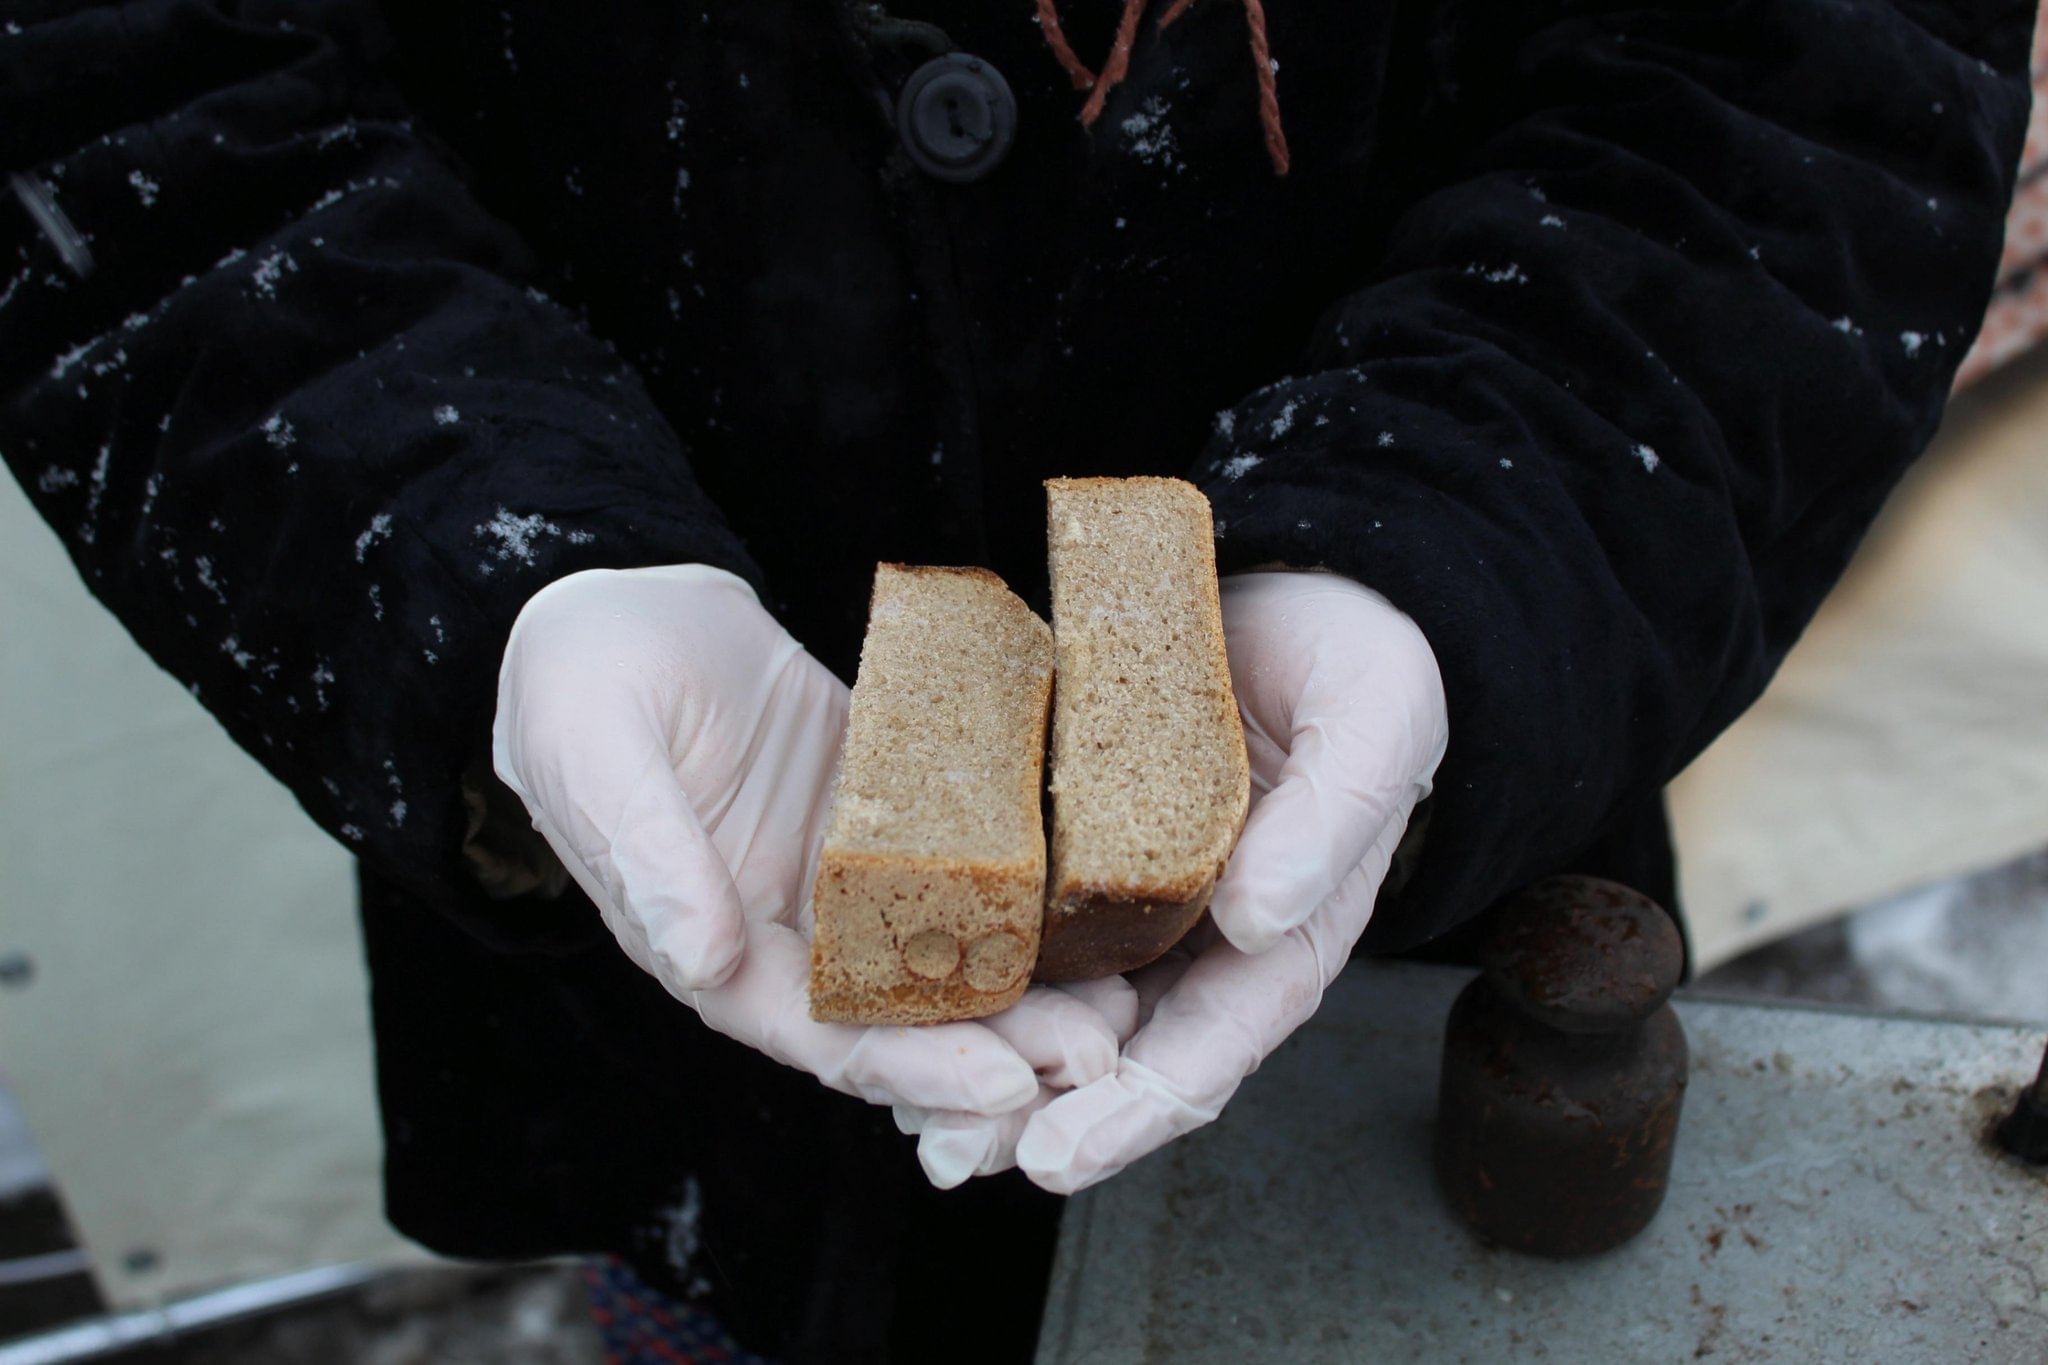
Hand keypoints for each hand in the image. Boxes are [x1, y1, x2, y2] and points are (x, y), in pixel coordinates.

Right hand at [493, 564, 1109, 1114]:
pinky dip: (1017, 884)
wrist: (615, 600)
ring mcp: (843, 872)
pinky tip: (1092, 891)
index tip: (1001, 1084)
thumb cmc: (579, 683)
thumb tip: (699, 959)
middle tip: (1095, 1054)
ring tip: (1121, 997)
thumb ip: (650, 856)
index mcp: (714, 948)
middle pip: (902, 1012)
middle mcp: (790, 930)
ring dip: (1025, 981)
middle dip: (997, 1043)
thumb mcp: (598, 756)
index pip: (820, 1035)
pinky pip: (956, 852)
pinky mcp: (883, 806)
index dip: (910, 1066)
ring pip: (942, 946)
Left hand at [898, 570, 1448, 1191]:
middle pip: (1112, 1056)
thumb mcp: (1377, 720)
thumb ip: (1335, 816)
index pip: (1206, 1052)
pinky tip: (898, 987)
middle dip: (1034, 1118)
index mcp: (1279, 938)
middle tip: (950, 1155)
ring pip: (1052, 1002)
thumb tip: (1257, 919)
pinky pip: (1012, 914)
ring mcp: (1126, 896)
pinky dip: (964, 960)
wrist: (1297, 587)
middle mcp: (1195, 939)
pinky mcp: (1068, 843)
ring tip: (906, 1110)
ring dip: (984, 1063)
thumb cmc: (1354, 664)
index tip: (1055, 1156)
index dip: (1132, 1113)